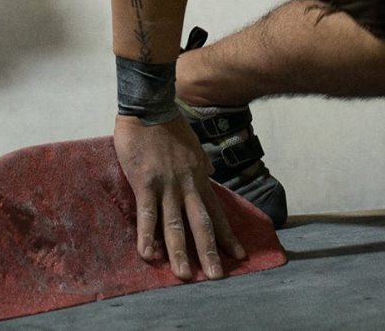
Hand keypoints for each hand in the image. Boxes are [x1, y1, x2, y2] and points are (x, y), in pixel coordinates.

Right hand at [114, 115, 243, 281]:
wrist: (150, 106)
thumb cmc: (170, 125)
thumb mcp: (194, 146)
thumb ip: (201, 163)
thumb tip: (210, 172)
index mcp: (199, 178)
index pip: (216, 212)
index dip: (227, 235)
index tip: (239, 256)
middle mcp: (187, 186)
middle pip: (201, 224)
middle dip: (209, 252)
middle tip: (217, 277)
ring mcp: (167, 186)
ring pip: (175, 225)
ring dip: (180, 252)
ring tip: (185, 276)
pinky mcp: (145, 184)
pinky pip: (147, 214)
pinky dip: (147, 236)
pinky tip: (149, 255)